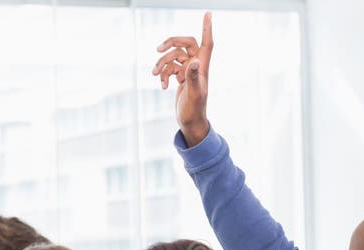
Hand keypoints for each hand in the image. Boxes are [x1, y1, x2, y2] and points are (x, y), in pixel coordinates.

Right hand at [152, 12, 213, 146]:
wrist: (190, 123)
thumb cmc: (194, 111)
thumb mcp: (193, 94)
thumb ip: (194, 77)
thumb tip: (194, 61)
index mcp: (202, 67)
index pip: (207, 43)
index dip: (207, 28)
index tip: (208, 13)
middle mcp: (196, 66)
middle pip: (184, 44)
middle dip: (170, 44)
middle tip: (157, 49)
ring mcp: (188, 72)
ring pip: (173, 57)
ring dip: (162, 64)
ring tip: (156, 75)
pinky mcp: (181, 78)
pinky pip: (169, 69)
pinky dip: (163, 75)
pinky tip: (163, 86)